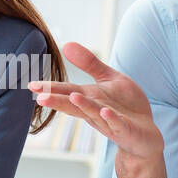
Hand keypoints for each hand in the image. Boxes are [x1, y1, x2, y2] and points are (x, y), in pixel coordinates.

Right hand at [27, 42, 166, 177]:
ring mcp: (109, 122)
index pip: (66, 92)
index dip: (50, 88)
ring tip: (72, 97)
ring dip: (83, 106)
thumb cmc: (125, 106)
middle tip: (39, 97)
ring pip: (94, 114)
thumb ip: (89, 63)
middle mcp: (95, 111)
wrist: (146, 134)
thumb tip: (66, 44)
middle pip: (74, 105)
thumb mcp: (109, 79)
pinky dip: (111, 118)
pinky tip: (105, 111)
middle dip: (58, 101)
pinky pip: (117, 123)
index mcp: (89, 98)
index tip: (31, 85)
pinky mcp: (125, 129)